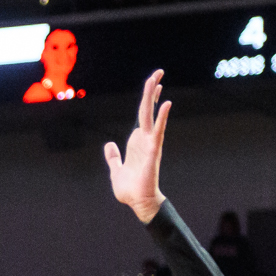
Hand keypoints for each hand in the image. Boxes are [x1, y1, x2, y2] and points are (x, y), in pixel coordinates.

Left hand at [103, 69, 169, 222]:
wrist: (138, 203)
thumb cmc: (130, 189)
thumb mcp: (115, 170)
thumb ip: (113, 157)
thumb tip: (109, 145)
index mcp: (135, 142)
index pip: (142, 115)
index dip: (148, 100)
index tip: (155, 84)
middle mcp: (144, 139)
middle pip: (147, 109)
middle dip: (151, 91)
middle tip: (158, 72)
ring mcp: (150, 143)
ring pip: (152, 115)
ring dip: (154, 97)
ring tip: (158, 79)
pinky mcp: (153, 151)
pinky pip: (158, 130)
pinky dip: (162, 117)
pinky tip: (166, 103)